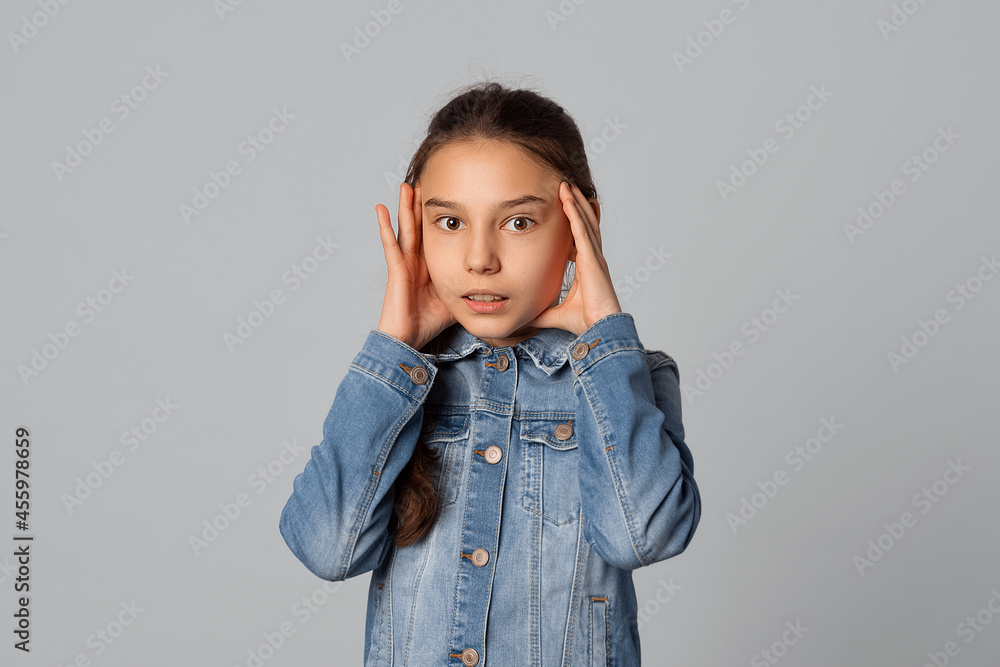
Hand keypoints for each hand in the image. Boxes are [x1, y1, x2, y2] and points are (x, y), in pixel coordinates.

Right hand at [375, 182, 456, 350]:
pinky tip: (381, 210)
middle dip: (421, 205)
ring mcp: (404, 264)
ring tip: (406, 186)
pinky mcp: (396, 271)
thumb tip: (493, 280)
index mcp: (429, 265)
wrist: (409, 340)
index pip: (433, 235)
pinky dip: (385, 227)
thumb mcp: (458, 297)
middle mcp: (415, 261)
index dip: (438, 217)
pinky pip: (391, 245)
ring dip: (405, 208)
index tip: (446, 197)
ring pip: (405, 229)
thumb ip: (471, 285)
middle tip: (426, 181)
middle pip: (419, 226)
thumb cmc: (428, 322)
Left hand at [527, 181, 621, 335]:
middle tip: (565, 187)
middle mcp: (592, 258)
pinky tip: (568, 200)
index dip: (572, 223)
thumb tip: (526, 317)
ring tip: (566, 185)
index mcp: (586, 267)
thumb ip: (542, 313)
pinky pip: (582, 231)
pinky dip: (575, 214)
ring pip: (584, 222)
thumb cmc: (584, 320)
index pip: (579, 238)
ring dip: (575, 202)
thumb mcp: (554, 313)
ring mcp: (594, 256)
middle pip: (584, 224)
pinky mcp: (592, 258)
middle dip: (575, 205)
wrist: (598, 328)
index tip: (563, 210)